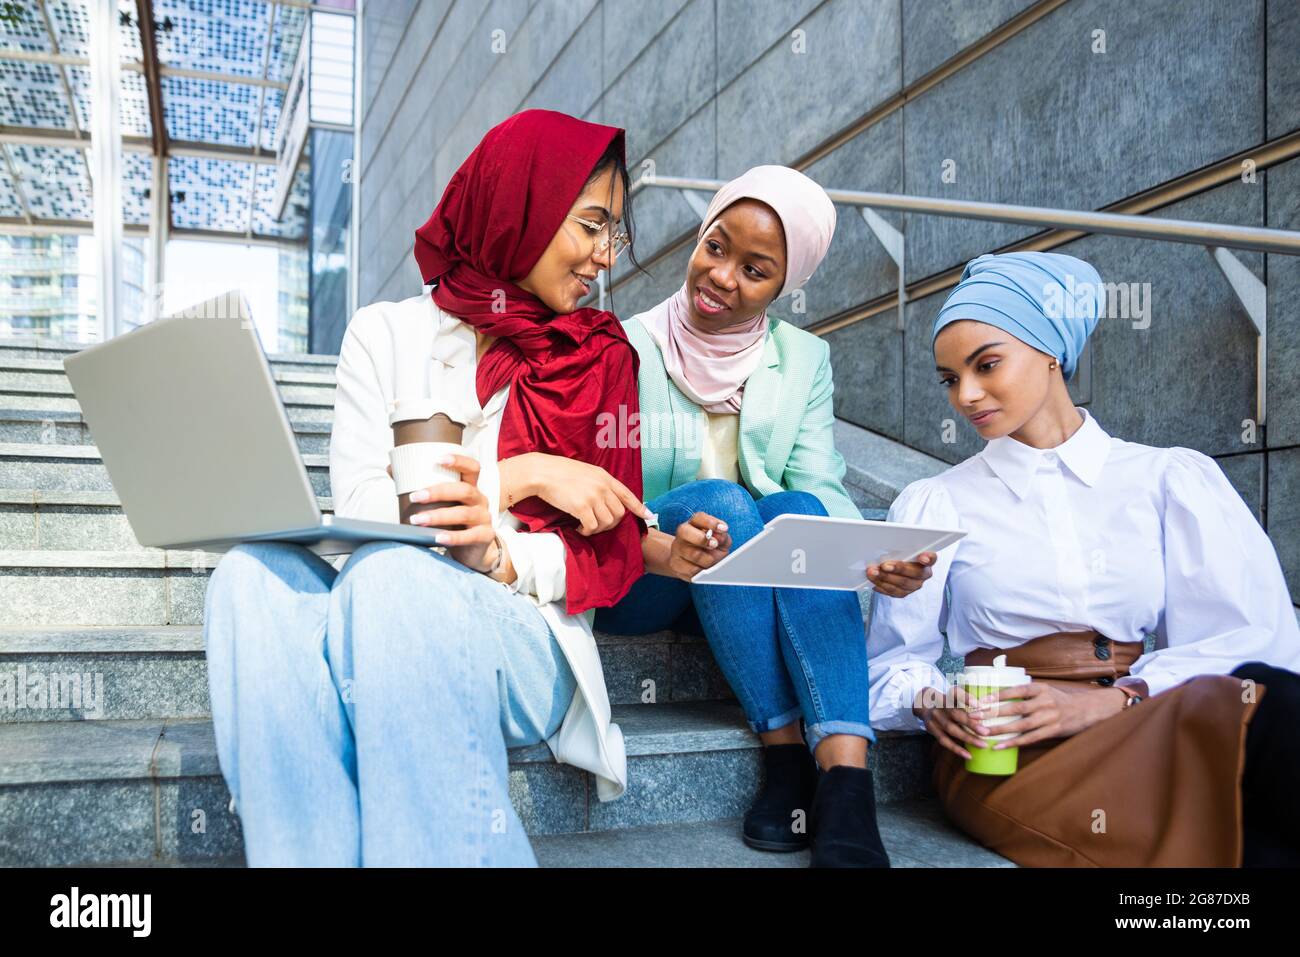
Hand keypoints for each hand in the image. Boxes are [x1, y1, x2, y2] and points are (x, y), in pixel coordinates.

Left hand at [387, 455, 497, 572]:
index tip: (439, 459)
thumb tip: (392, 469)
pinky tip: (437, 538)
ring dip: (438, 516)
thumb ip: (422, 488)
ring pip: (463, 513)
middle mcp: (480, 500)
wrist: (474, 550)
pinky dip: (452, 537)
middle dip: (438, 492)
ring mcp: (484, 518)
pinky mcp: (485, 536)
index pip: (472, 468)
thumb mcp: (443, 504)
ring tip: (417, 520)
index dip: (459, 461)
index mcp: (471, 487)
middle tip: (415, 497)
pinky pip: (469, 536)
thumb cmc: (454, 522)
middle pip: (464, 490)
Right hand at [500, 452, 650, 534]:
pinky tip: (578, 528)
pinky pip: (592, 527)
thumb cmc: (561, 472)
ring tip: (586, 527)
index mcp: (605, 477)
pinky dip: (586, 532)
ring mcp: (593, 497)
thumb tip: (606, 499)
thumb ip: (599, 484)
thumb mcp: (586, 472)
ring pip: (607, 522)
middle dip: (610, 524)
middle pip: (619, 513)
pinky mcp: (582, 507)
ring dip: (597, 529)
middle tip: (598, 525)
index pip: (628, 494)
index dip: (639, 507)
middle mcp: (602, 487)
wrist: (543, 472)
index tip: (648, 515)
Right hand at [666, 512, 731, 581]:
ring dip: (707, 559)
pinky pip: (690, 570)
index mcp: (694, 523)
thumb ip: (723, 537)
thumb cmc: (710, 549)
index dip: (711, 523)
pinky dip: (702, 571)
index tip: (724, 529)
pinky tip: (706, 570)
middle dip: (703, 539)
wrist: (691, 562)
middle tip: (714, 545)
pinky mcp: (675, 565)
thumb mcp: (721, 541)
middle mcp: (682, 534)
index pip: (699, 518)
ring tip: (713, 561)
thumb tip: (720, 538)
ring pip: (691, 554)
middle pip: (686, 532)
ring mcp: (676, 549)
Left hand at [866, 551, 936, 597]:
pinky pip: (893, 592)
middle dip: (897, 569)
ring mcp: (914, 585)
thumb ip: (900, 545)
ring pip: (902, 585)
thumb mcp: (901, 546)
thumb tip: (887, 543)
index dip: (928, 558)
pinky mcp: (904, 592)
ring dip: (885, 578)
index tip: (922, 557)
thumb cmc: (900, 551)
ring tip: (872, 572)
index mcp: (927, 559)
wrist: (896, 560)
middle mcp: (924, 574)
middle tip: (883, 565)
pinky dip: (881, 586)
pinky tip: (873, 581)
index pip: (931, 558)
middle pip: (914, 573)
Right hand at [912, 685, 987, 760]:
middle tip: (986, 732)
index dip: (966, 698)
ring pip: (951, 729)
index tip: (980, 705)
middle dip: (971, 723)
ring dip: (967, 738)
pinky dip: (957, 749)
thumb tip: (988, 709)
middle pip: (954, 714)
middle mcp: (938, 706)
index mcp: (946, 694)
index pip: (955, 693)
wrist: (922, 704)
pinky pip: (944, 741)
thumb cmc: (946, 700)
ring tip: (983, 745)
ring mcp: (934, 718)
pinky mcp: (932, 729)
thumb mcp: (952, 696)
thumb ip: (966, 701)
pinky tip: (968, 755)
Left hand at [968, 682, 1125, 748]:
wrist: (1086, 710)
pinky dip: (1013, 742)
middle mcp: (1045, 702)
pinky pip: (1029, 738)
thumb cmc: (1059, 700)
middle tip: (975, 717)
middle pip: (1015, 708)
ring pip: (1021, 725)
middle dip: (993, 713)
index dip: (998, 695)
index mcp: (1040, 689)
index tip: (981, 700)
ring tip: (982, 733)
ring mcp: (1050, 717)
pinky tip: (999, 746)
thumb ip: (1026, 692)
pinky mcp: (1053, 730)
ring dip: (1000, 730)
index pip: (1016, 690)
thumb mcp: (1045, 690)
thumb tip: (999, 691)